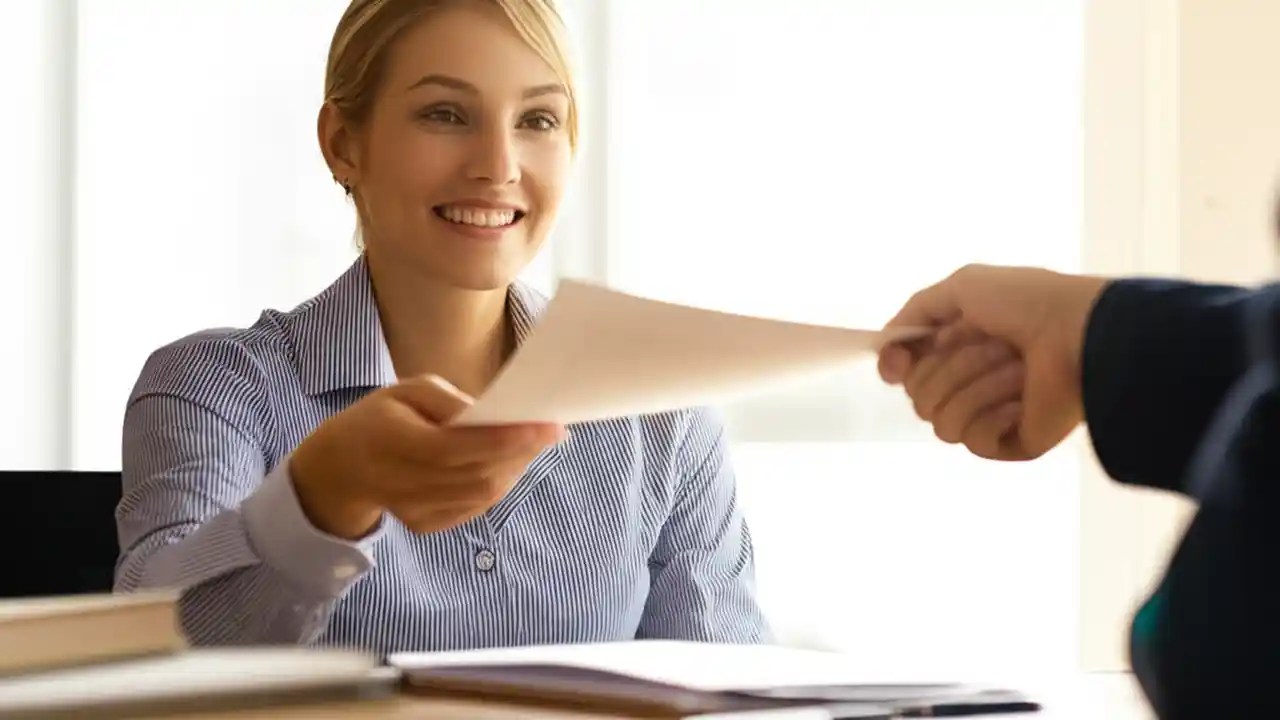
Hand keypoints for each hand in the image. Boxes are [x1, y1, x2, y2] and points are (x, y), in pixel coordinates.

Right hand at [289, 375, 564, 538]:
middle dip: (524, 453)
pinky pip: (476, 507)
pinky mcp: (427, 525)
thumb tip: (496, 416)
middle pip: (480, 475)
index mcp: (397, 444)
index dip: (511, 439)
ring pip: (484, 495)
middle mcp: (406, 485)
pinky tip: (508, 463)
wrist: (339, 470)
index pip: (463, 448)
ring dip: (517, 469)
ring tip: (535, 443)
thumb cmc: (380, 419)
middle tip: (551, 431)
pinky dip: (500, 483)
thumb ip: (450, 402)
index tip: (551, 426)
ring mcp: (417, 511)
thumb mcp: (406, 392)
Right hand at [878, 264, 1110, 460]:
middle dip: (951, 367)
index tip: (897, 364)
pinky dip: (993, 414)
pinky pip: (972, 440)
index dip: (896, 366)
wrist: (1081, 333)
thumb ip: (915, 312)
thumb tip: (884, 347)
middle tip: (994, 346)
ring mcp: (991, 414)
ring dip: (975, 386)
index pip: (907, 370)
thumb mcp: (962, 287)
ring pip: (940, 421)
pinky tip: (1021, 400)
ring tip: (1016, 368)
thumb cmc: (1029, 302)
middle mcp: (972, 381)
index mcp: (961, 346)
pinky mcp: (1010, 442)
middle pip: (917, 397)